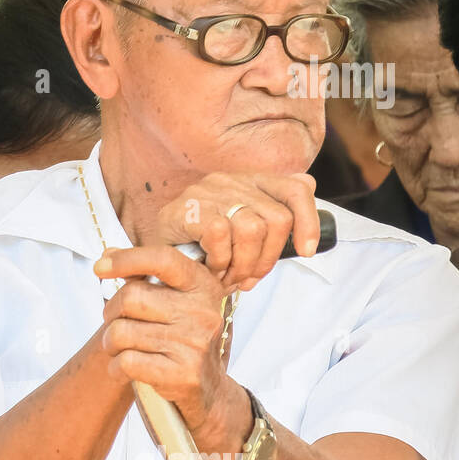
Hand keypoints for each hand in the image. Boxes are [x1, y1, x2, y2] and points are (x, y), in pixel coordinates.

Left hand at [95, 244, 250, 451]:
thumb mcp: (174, 302)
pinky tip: (125, 369)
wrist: (208, 391)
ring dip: (111, 343)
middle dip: (111, 312)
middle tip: (116, 323)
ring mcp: (194, 344)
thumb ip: (143, 277)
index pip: (163, 260)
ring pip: (122, 332)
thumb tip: (106, 255)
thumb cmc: (181, 339)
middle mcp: (204, 312)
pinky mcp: (182, 374)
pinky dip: (116, 368)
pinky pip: (126, 362)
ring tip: (121, 348)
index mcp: (203, 286)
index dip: (127, 259)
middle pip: (131, 297)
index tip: (100, 268)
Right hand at [153, 172, 318, 290]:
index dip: (308, 221)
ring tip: (228, 277)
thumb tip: (307, 181)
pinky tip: (211, 269)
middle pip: (277, 219)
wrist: (150, 260)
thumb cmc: (197, 247)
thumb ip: (269, 208)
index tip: (307, 251)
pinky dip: (220, 260)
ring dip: (244, 263)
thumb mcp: (236, 230)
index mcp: (246, 182)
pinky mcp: (187, 208)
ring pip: (252, 229)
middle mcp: (229, 180)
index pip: (294, 190)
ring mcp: (207, 192)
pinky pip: (221, 235)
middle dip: (267, 259)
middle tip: (248, 279)